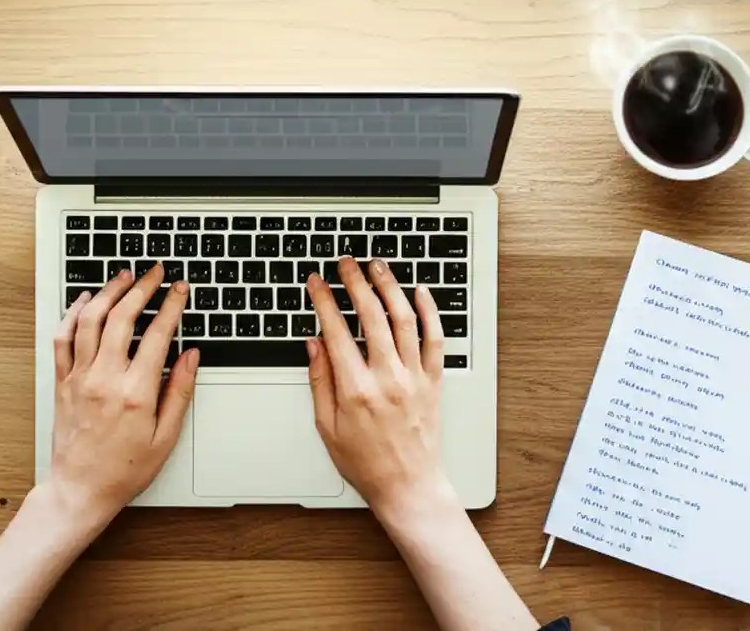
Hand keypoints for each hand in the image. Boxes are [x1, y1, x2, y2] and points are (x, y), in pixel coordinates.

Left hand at [44, 264, 199, 524]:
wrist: (80, 490)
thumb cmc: (124, 470)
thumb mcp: (166, 437)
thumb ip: (179, 392)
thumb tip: (190, 356)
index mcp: (136, 392)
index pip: (158, 334)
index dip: (171, 305)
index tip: (179, 289)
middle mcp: (105, 379)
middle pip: (122, 317)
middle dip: (141, 287)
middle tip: (154, 273)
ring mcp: (80, 378)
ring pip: (90, 320)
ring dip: (108, 292)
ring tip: (123, 277)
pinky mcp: (62, 382)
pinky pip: (63, 339)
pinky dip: (73, 314)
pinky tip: (84, 301)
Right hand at [305, 256, 452, 517]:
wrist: (409, 486)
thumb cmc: (366, 463)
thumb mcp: (327, 427)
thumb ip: (320, 381)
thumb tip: (314, 344)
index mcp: (356, 389)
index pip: (336, 331)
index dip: (324, 300)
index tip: (316, 282)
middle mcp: (387, 378)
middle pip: (371, 316)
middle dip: (355, 282)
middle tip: (345, 263)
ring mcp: (414, 378)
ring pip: (404, 319)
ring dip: (390, 287)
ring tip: (378, 267)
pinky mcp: (433, 382)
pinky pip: (435, 339)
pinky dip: (429, 312)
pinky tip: (420, 292)